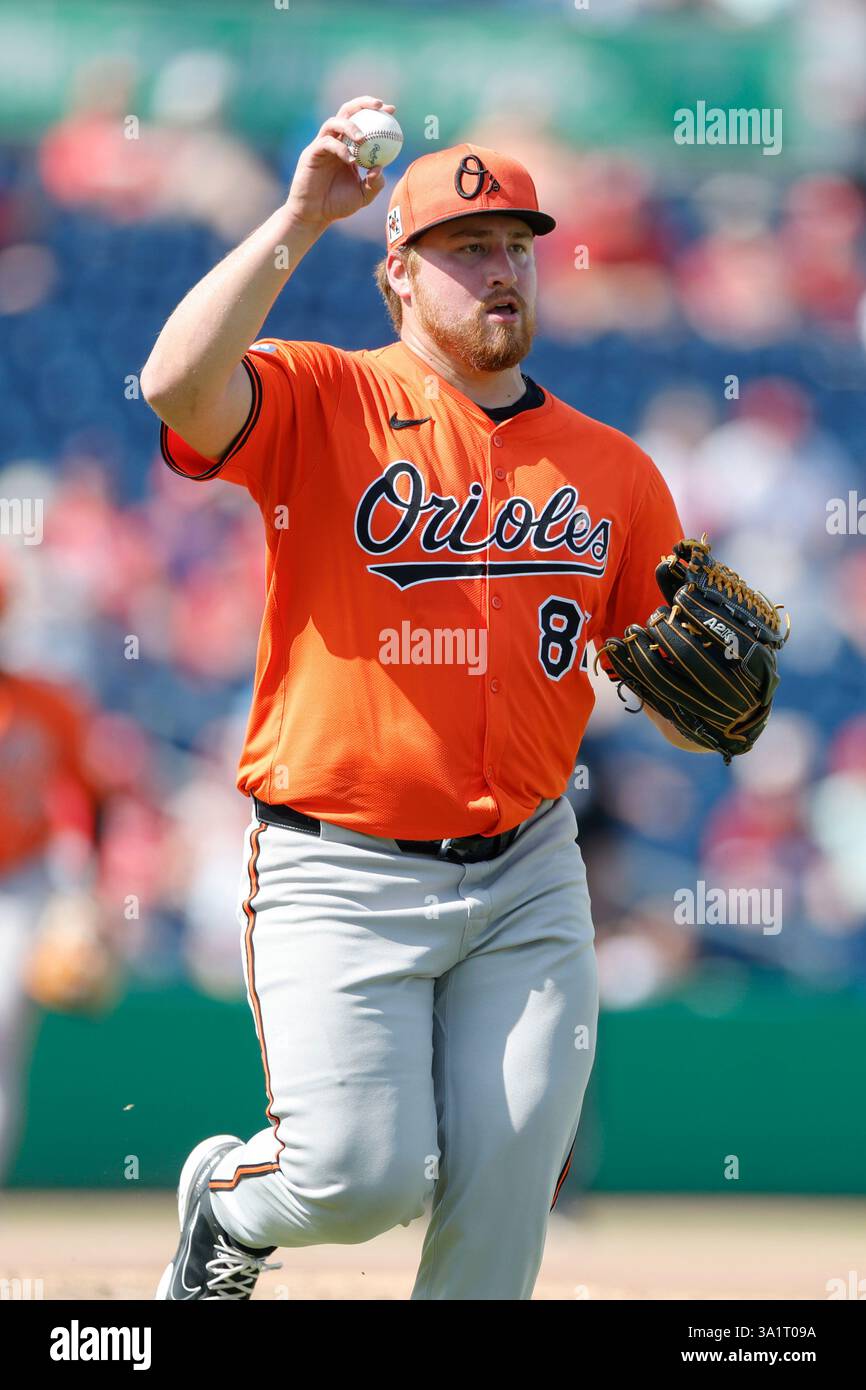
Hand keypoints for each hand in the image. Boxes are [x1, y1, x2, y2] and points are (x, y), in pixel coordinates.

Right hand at [285, 96, 395, 230]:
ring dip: (350, 126)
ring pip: (334, 122)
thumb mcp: (363, 196)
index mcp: (348, 146)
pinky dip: (340, 149)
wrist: (314, 215)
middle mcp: (334, 140)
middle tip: (380, 106)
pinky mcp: (311, 153)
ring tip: (363, 138)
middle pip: (347, 111)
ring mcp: (321, 145)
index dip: (376, 112)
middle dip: (363, 103)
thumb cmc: (337, 205)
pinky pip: (326, 143)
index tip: (392, 111)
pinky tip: (351, 160)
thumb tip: (381, 166)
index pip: (362, 121)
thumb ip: (375, 183)